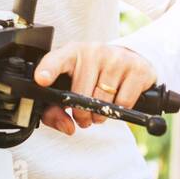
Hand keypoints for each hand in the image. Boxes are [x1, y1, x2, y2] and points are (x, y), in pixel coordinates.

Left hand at [33, 43, 155, 135]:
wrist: (127, 59)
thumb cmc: (91, 76)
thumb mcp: (70, 87)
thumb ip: (55, 111)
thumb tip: (68, 127)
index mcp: (72, 53)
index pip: (57, 60)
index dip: (48, 70)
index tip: (41, 80)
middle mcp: (94, 51)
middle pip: (81, 94)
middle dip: (81, 114)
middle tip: (83, 116)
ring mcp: (117, 58)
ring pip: (103, 101)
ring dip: (100, 115)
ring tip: (99, 110)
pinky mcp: (137, 68)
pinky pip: (124, 103)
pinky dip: (119, 110)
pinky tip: (117, 101)